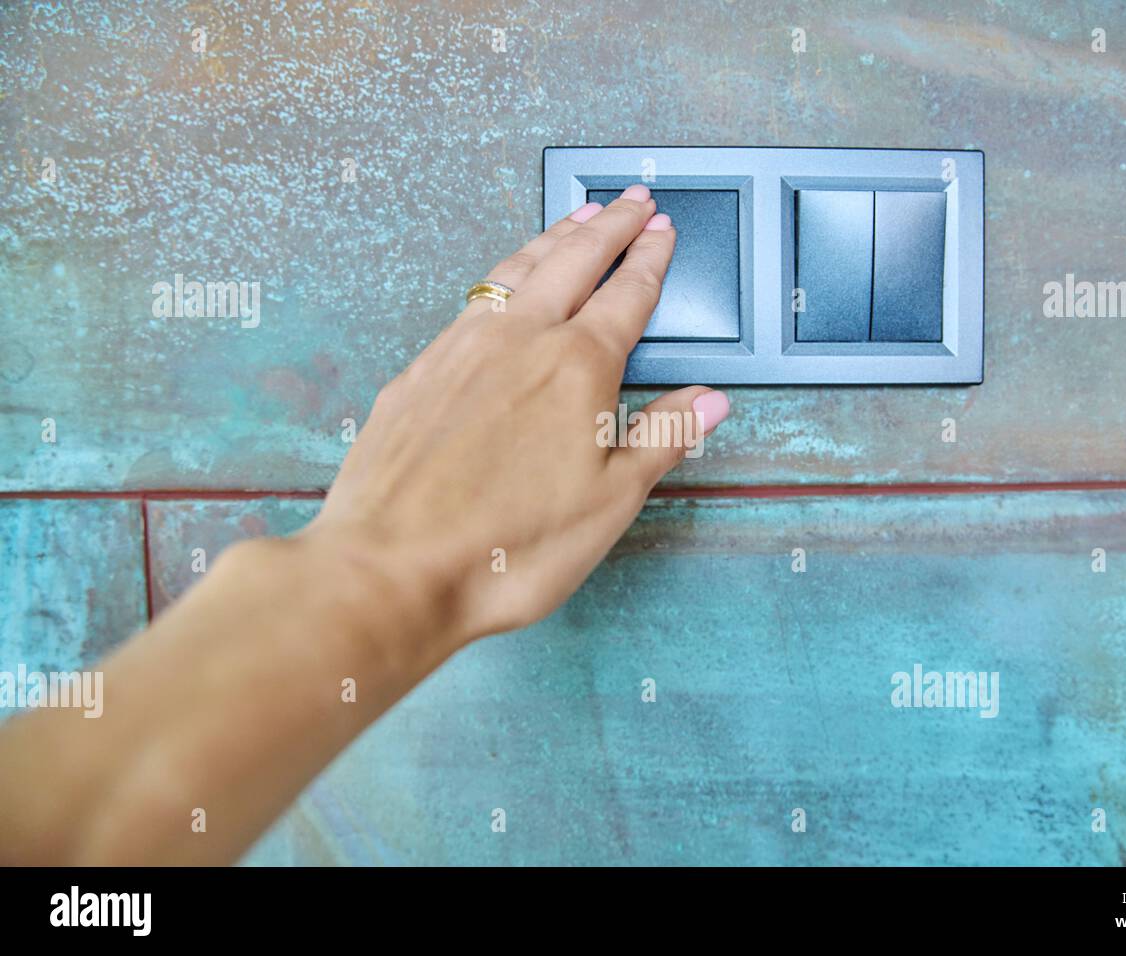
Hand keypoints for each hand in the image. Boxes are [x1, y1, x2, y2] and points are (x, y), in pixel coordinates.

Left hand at [303, 184, 730, 652]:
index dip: (650, 261)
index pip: (627, 296)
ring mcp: (462, 349)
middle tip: (631, 199)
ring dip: (554, 238)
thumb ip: (660, 438)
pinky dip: (502, 275)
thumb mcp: (610, 503)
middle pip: (574, 262)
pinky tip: (502, 285)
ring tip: (576, 217)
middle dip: (609, 226)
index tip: (663, 231)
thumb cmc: (507, 547)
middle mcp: (520, 341)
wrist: (391, 568)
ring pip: (517, 270)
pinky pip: (472, 301)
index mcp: (577, 367)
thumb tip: (707, 400)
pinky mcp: (420, 372)